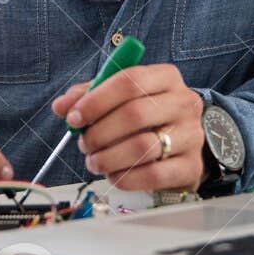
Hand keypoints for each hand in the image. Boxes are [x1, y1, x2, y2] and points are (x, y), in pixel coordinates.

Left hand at [52, 63, 204, 191]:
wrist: (185, 144)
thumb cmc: (147, 116)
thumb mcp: (120, 97)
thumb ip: (89, 96)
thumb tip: (61, 107)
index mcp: (166, 77)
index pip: (129, 80)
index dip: (96, 100)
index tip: (73, 117)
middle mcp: (184, 103)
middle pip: (135, 114)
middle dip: (100, 132)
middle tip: (84, 144)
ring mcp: (192, 135)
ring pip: (143, 147)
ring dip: (108, 158)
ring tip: (94, 162)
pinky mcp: (192, 167)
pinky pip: (153, 175)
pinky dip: (125, 178)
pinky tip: (113, 175)